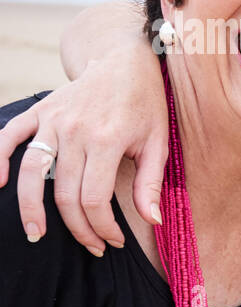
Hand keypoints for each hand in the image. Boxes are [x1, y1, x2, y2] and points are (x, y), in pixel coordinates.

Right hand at [0, 54, 166, 253]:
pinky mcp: (39, 111)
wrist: (125, 60)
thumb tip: (153, 221)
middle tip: (92, 246)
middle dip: (77, 228)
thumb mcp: (158, 142)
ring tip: (36, 234)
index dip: (101, 227)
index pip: (94, 199)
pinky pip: (9, 136)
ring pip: (32, 172)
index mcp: (106, 140)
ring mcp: (53, 120)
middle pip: (64, 193)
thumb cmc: (145, 104)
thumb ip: (150, 183)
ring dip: (30, 208)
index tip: (113, 241)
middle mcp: (75, 131)